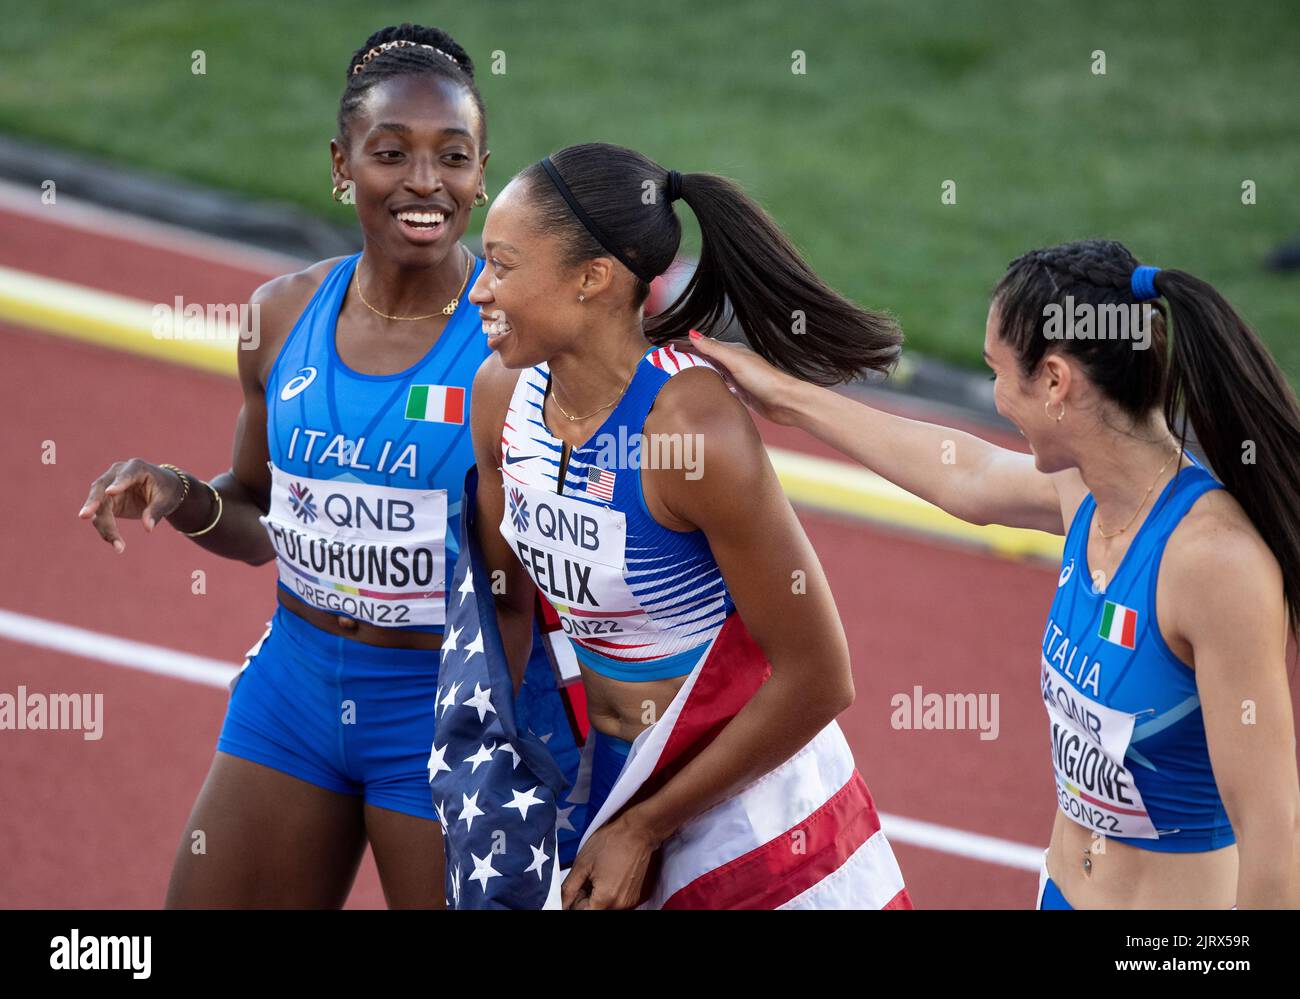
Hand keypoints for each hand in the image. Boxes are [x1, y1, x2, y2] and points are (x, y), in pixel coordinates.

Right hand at [78, 458, 187, 552]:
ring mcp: (108, 487)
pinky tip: (116, 544)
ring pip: (98, 506)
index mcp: (136, 467)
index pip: (125, 475)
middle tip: (84, 516)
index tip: (110, 493)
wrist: (162, 490)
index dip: (118, 484)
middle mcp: (117, 474)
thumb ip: (156, 511)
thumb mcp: (166, 501)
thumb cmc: (166, 491)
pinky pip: (101, 517)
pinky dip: (107, 531)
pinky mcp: (105, 501)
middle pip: (100, 489)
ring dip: (104, 526)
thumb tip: (148, 528)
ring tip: (119, 545)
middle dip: (93, 503)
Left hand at [560, 814, 658, 909]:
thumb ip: (569, 889)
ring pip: (605, 906)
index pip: (582, 912)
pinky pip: (617, 901)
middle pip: (594, 910)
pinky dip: (611, 892)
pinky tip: (612, 874)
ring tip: (601, 873)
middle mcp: (620, 906)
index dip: (575, 901)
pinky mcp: (637, 896)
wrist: (638, 831)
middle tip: (588, 876)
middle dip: (586, 898)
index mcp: (605, 900)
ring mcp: (631, 902)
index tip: (577, 886)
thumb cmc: (611, 842)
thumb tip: (560, 904)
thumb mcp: (582, 864)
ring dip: (598, 895)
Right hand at [674, 332, 803, 425]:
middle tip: (668, 360)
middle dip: (688, 357)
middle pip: (706, 357)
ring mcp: (737, 378)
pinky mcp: (741, 393)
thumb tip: (692, 333)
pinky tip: (704, 390)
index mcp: (732, 351)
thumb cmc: (765, 380)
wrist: (785, 402)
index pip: (703, 345)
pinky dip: (710, 385)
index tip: (667, 346)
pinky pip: (720, 386)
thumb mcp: (736, 361)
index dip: (685, 345)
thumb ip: (714, 349)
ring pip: (712, 372)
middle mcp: (734, 363)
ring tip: (680, 374)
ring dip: (698, 371)